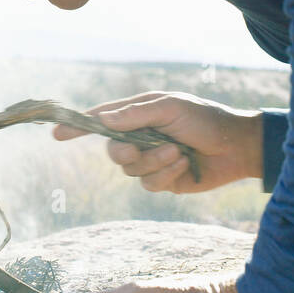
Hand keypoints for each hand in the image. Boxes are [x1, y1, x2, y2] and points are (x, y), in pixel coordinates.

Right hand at [52, 91, 262, 193]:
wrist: (237, 147)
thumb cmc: (206, 119)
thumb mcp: (172, 108)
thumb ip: (136, 115)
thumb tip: (103, 121)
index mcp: (139, 113)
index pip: (102, 120)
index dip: (79, 126)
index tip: (56, 132)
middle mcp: (140, 136)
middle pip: (112, 151)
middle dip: (127, 152)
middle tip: (145, 147)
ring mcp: (151, 159)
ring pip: (131, 171)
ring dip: (156, 162)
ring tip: (179, 152)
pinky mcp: (163, 179)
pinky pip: (149, 184)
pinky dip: (166, 175)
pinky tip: (184, 166)